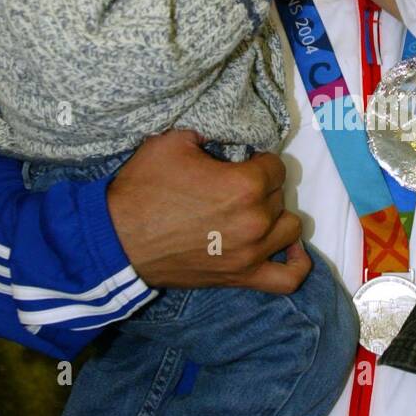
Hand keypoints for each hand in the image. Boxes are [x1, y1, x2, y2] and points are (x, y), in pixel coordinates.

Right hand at [107, 129, 310, 292]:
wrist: (117, 239)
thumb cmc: (143, 189)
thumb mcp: (172, 142)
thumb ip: (209, 136)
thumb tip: (224, 138)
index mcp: (244, 185)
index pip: (274, 165)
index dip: (257, 161)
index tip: (240, 163)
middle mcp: (256, 220)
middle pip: (278, 195)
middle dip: (260, 187)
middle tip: (234, 187)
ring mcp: (251, 253)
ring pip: (290, 228)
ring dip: (275, 217)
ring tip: (255, 212)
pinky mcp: (241, 277)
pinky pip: (288, 278)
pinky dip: (297, 263)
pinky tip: (290, 249)